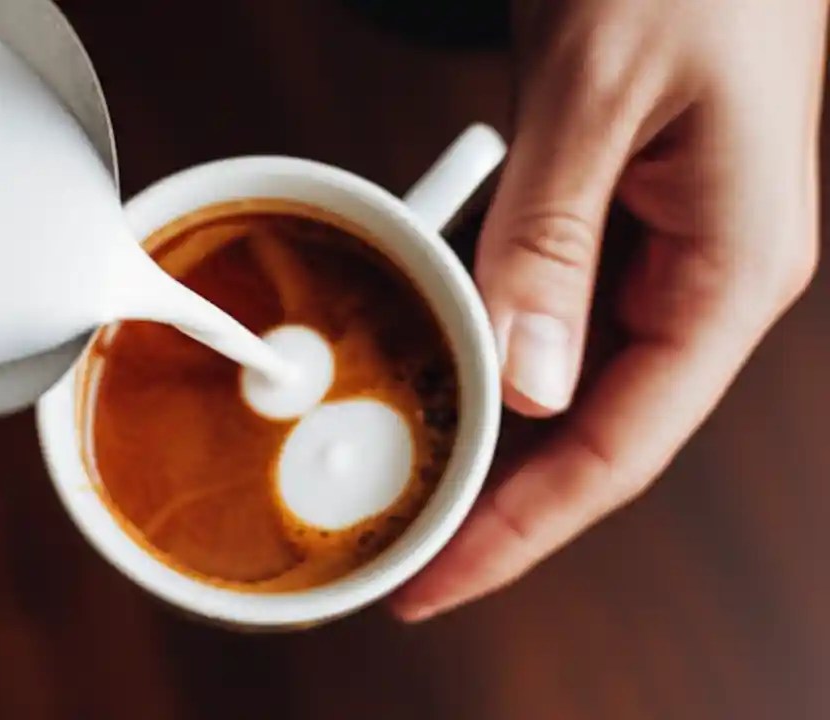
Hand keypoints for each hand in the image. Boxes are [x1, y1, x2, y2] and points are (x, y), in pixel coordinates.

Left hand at [393, 0, 823, 620]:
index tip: (438, 579)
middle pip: (598, 437)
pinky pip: (560, 317)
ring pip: (575, 386)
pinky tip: (439, 382)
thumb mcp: (599, 96)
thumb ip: (554, 241)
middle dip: (500, 505)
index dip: (524, 530)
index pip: (620, 448)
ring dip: (496, 441)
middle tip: (401, 552)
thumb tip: (524, 384)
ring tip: (410, 489)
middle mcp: (708, 280)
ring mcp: (670, 255)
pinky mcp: (629, 222)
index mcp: (730, 272)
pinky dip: (496, 357)